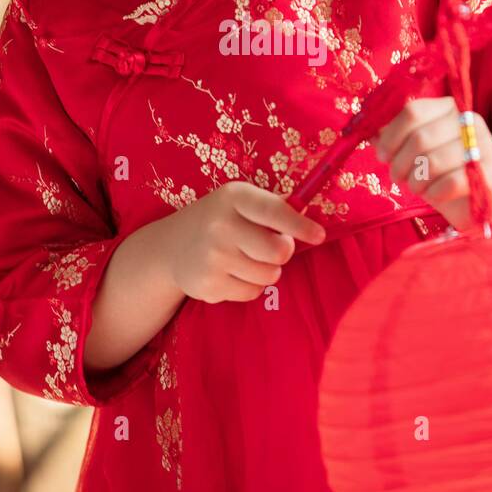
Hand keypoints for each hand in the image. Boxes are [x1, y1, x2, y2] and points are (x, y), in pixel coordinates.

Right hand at [161, 180, 325, 303]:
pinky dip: (249, 286)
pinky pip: (252, 293)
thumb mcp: (240, 202)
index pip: (274, 211)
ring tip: (245, 258)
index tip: (319, 235)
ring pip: (269, 275)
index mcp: (234, 198)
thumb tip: (306, 212)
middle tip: (269, 245)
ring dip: (266, 270)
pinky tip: (231, 272)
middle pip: (279, 251)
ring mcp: (212, 257)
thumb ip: (272, 206)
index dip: (300, 225)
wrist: (171, 247)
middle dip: (282, 251)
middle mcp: (221, 225)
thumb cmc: (219, 219)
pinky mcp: (208, 285)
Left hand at [370, 96, 491, 231]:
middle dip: (400, 164)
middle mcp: (471, 122)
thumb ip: (394, 139)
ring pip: (434, 161)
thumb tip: (369, 132)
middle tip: (398, 177)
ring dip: (416, 181)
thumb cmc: (443, 173)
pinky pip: (452, 182)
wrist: (483, 200)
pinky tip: (434, 194)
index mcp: (450, 108)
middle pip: (420, 138)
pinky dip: (435, 192)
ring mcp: (485, 147)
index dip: (391, 136)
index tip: (382, 155)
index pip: (413, 112)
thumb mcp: (416, 153)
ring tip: (417, 187)